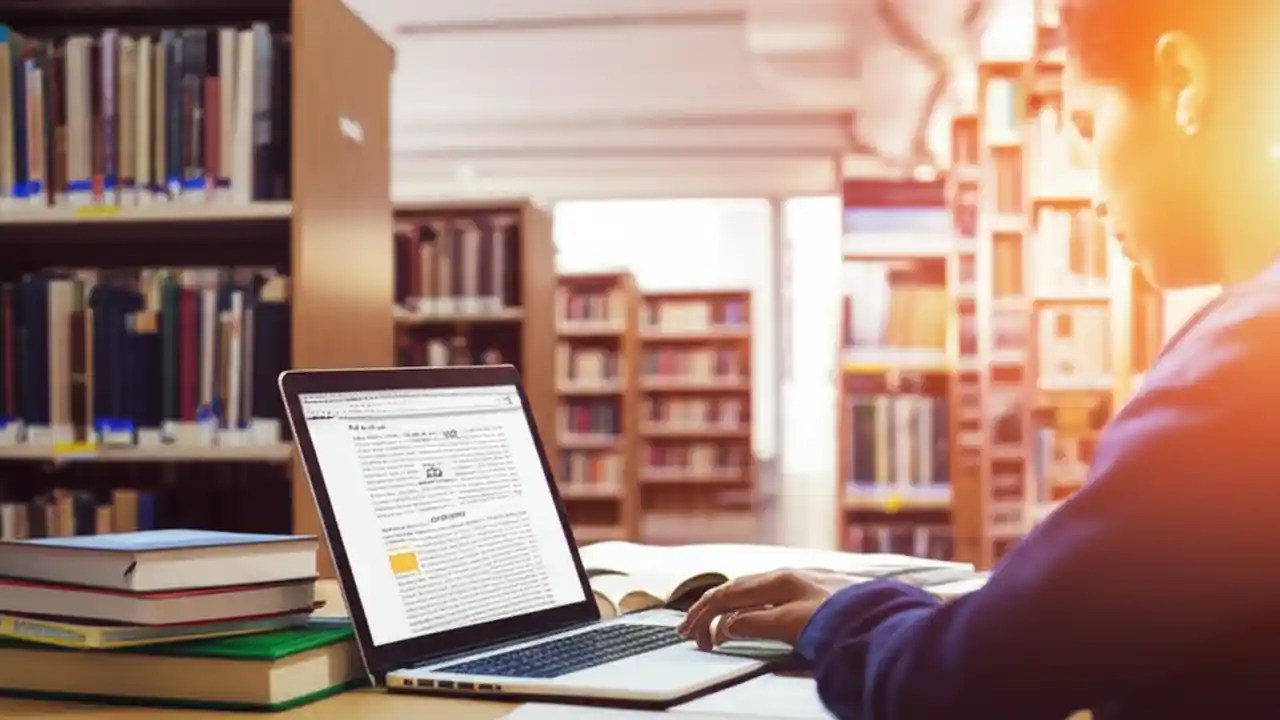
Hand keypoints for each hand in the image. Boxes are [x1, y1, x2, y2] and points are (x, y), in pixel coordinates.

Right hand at [677, 570, 857, 650]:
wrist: (884, 618)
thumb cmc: (841, 621)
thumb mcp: (792, 625)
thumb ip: (756, 623)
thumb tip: (725, 626)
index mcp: (779, 580)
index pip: (729, 595)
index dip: (704, 615)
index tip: (690, 636)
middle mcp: (788, 575)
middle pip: (738, 588)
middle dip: (709, 608)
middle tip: (688, 629)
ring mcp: (803, 580)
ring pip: (754, 588)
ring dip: (727, 604)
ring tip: (713, 618)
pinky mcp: (816, 589)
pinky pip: (771, 591)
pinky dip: (748, 601)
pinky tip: (752, 608)